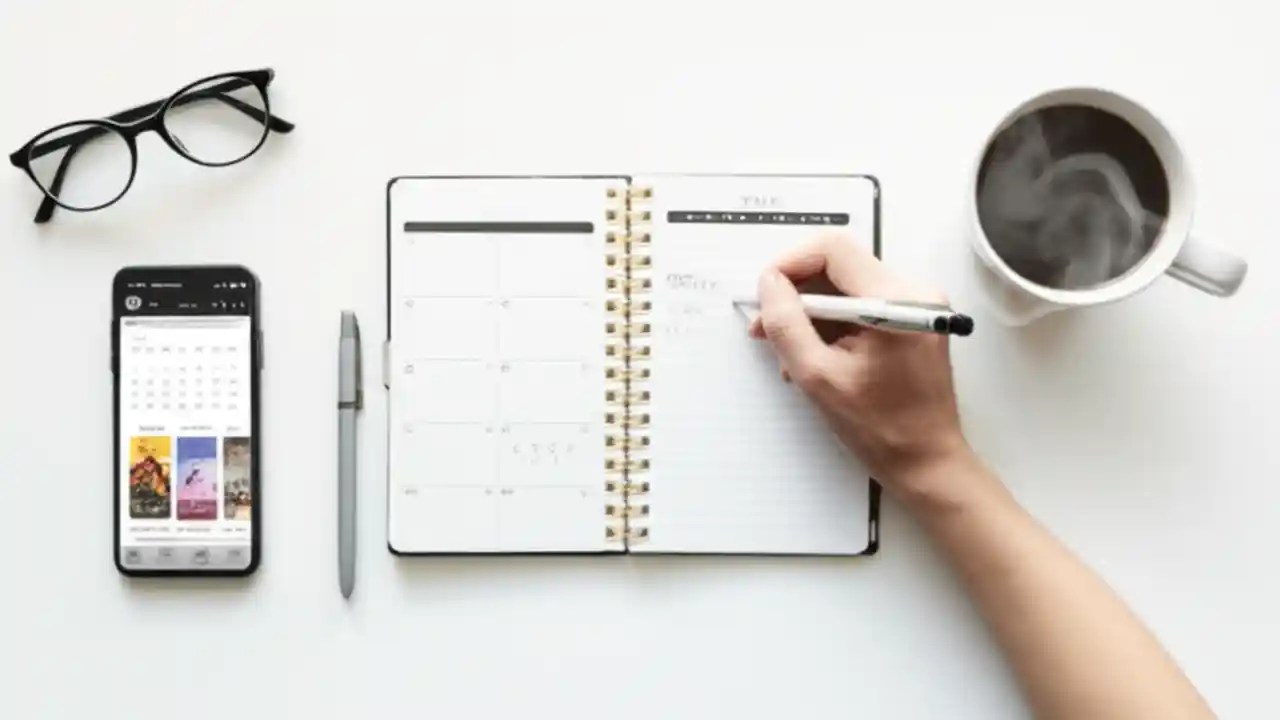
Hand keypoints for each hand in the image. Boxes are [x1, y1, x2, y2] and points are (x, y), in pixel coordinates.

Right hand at [748, 234, 970, 494]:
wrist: (928, 462)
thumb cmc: (881, 429)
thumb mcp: (819, 377)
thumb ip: (788, 325)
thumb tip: (769, 284)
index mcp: (897, 301)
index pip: (834, 250)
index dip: (790, 263)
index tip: (765, 294)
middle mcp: (914, 293)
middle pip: (839, 266)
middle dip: (796, 294)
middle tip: (765, 329)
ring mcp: (916, 306)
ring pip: (846, 287)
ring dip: (811, 315)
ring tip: (790, 356)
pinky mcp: (912, 320)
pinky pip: (860, 306)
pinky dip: (831, 325)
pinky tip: (816, 357)